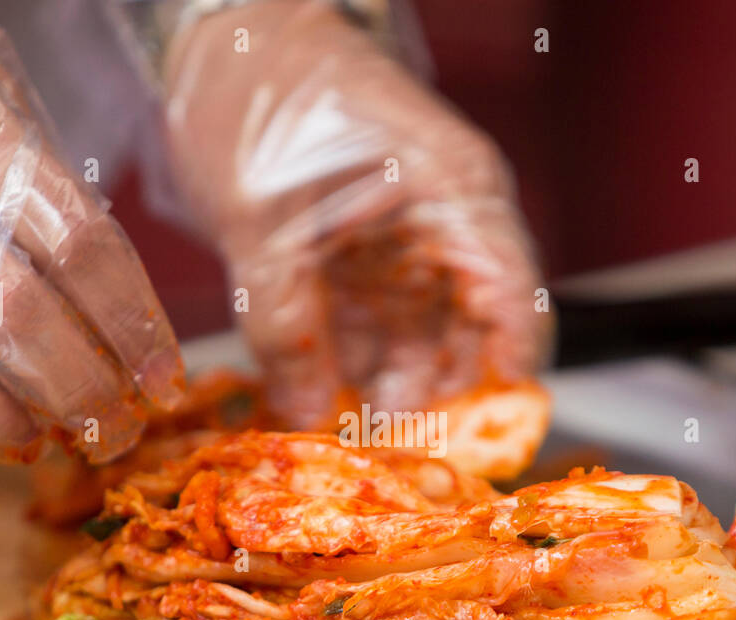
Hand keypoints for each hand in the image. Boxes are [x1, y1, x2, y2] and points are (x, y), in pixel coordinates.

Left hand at [161, 0, 549, 427]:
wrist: (221, 40)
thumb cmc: (260, 94)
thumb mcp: (263, 222)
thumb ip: (287, 329)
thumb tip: (310, 420)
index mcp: (456, 195)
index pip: (515, 304)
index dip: (503, 382)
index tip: (470, 443)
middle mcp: (447, 225)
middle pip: (471, 337)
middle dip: (435, 404)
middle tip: (391, 462)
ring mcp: (407, 244)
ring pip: (420, 342)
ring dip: (388, 395)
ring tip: (350, 446)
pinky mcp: (366, 259)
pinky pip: (373, 330)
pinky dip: (351, 369)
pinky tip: (322, 408)